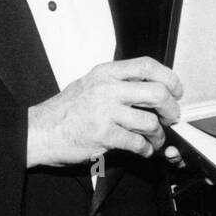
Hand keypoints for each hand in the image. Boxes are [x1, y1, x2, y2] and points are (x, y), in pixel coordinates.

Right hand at [27, 57, 182, 167]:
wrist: (39, 131)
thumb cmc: (64, 110)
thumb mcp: (90, 84)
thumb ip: (118, 83)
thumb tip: (151, 88)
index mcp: (106, 73)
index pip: (147, 65)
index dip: (169, 78)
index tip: (175, 90)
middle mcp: (107, 89)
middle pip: (157, 92)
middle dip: (171, 108)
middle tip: (171, 117)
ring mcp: (105, 112)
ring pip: (150, 121)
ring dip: (159, 134)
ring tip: (156, 138)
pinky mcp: (103, 135)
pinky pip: (137, 142)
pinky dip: (146, 149)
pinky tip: (143, 149)